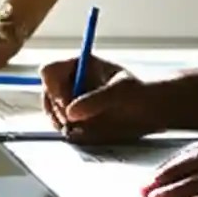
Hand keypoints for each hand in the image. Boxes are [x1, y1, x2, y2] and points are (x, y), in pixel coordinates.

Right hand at [39, 55, 158, 143]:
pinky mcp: (73, 118)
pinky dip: (69, 131)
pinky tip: (85, 132)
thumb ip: (97, 99)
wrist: (150, 112)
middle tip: (73, 122)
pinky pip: (60, 126)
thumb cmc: (139, 94)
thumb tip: (72, 112)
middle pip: (46, 93)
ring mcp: (69, 100)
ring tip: (84, 127)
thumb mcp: (122, 92)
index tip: (67, 103)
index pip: (49, 71)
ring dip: (63, 122)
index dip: (53, 87)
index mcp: (79, 65)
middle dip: (57, 109)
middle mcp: (69, 81)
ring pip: (51, 112)